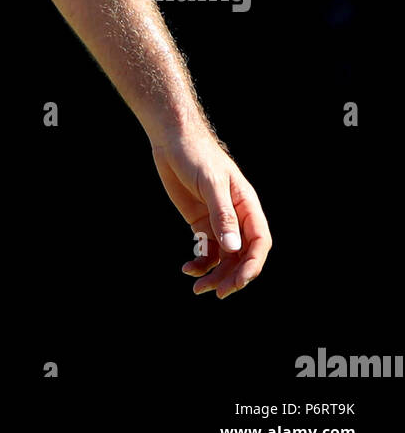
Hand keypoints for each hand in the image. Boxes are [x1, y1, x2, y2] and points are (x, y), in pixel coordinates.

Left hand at [149, 125, 271, 298]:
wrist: (172, 138)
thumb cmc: (196, 155)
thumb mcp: (211, 184)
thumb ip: (222, 216)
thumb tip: (233, 249)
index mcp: (247, 205)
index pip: (259, 242)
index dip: (252, 265)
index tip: (237, 283)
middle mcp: (236, 216)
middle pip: (242, 255)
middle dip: (233, 276)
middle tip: (218, 293)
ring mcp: (218, 220)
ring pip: (224, 257)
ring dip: (215, 274)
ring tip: (198, 288)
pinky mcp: (200, 222)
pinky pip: (206, 249)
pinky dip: (200, 262)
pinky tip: (187, 269)